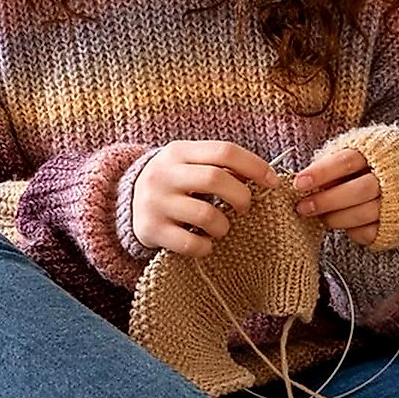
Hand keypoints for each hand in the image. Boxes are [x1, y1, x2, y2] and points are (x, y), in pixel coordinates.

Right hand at [132, 141, 280, 258]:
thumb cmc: (174, 183)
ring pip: (206, 214)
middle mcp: (163, 174)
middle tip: (245, 207)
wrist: (126, 202)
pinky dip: (206, 246)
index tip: (272, 182)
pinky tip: (205, 243)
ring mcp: (155, 202)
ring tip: (220, 228)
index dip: (254, 166)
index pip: (224, 151)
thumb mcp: (189, 165)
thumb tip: (264, 178)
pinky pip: (190, 243)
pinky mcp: (151, 229)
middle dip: (241, 196)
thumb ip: (220, 166)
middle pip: (215, 179)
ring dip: (224, 226)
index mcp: (178, 152)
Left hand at [294, 148, 380, 245]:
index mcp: (377, 151)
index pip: (346, 162)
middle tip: (303, 207)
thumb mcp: (354, 150)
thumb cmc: (374, 161)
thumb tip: (304, 180)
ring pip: (364, 213)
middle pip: (357, 190)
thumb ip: (332, 162)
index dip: (321, 173)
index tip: (299, 183)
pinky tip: (342, 225)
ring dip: (336, 218)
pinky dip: (353, 231)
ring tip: (319, 217)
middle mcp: (392, 176)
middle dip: (326, 201)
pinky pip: (373, 232)